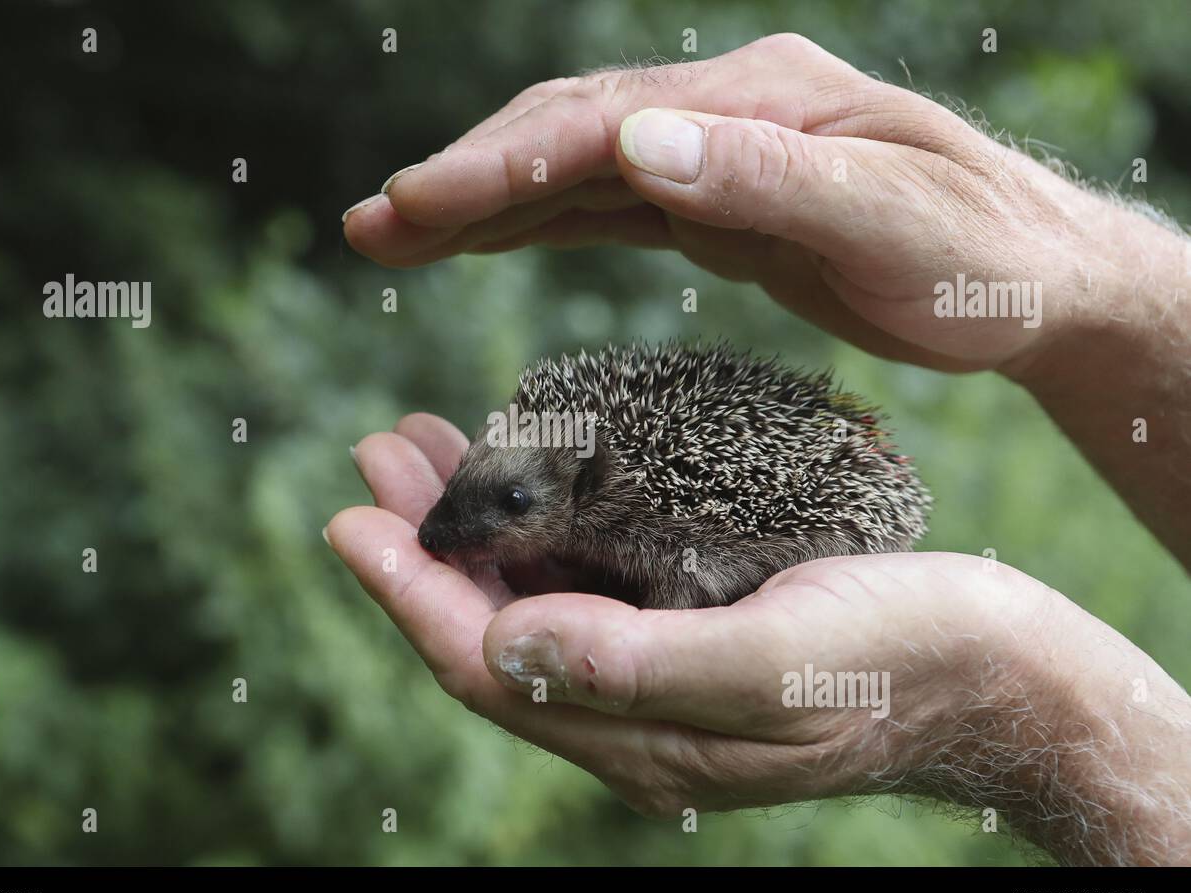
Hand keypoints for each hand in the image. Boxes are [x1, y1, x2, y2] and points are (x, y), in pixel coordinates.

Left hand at [328, 413, 1190, 864]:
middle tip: (379, 454)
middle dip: (424, 545)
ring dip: (472, 524)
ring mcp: (658, 669)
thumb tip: (508, 645)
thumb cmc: (907, 659)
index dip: (409, 596)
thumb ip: (642, 667)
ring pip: (529, 598)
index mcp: (643, 734)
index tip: (350, 520)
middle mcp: (633, 711)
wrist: (1001, 668)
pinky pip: (586, 578)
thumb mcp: (780, 663)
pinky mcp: (690, 625)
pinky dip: (540, 522)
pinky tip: (525, 469)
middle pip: (488, 628)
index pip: (486, 670)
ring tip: (425, 446)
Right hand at [343, 34, 1177, 374]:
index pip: (605, 124)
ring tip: (393, 235)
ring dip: (482, 202)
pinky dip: (535, 222)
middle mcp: (727, 112)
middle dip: (464, 179)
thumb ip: (766, 180)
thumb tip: (637, 140)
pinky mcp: (718, 202)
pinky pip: (607, 208)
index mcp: (763, 100)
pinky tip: (482, 237)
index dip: (506, 164)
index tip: (421, 202)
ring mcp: (718, 153)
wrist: (1033, 281)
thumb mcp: (890, 222)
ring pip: (574, 170)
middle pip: (568, 135)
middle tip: (371, 224)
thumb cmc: (980, 257)